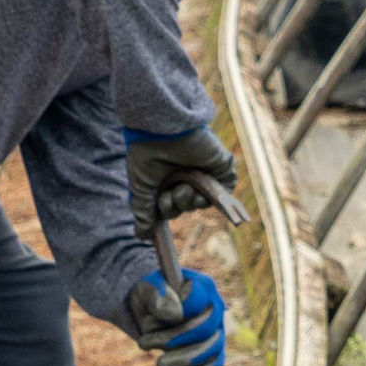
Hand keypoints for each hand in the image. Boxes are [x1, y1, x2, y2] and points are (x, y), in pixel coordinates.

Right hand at [123, 125, 242, 236]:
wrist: (164, 130)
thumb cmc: (148, 153)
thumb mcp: (142, 186)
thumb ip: (144, 209)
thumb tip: (142, 235)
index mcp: (166, 178)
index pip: (169, 205)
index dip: (165, 210)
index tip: (159, 208)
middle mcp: (185, 175)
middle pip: (184, 206)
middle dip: (175, 206)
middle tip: (169, 195)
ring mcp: (203, 172)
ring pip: (200, 203)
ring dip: (189, 202)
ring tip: (183, 188)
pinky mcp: (220, 168)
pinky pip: (224, 195)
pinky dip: (212, 198)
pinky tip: (199, 191)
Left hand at [123, 270, 226, 365]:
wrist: (150, 308)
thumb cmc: (150, 294)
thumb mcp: (146, 287)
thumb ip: (158, 294)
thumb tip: (175, 314)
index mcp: (202, 286)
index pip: (197, 301)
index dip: (175, 312)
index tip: (149, 319)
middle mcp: (215, 307)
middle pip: (205, 329)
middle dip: (173, 339)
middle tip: (143, 343)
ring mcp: (216, 329)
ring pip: (211, 348)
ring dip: (183, 358)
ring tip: (158, 361)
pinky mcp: (212, 349)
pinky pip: (217, 363)